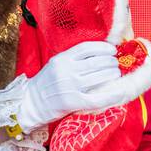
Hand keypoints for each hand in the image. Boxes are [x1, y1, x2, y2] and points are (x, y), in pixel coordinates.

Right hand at [14, 40, 150, 131]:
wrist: (31, 103)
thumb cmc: (46, 83)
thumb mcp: (56, 65)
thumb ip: (73, 60)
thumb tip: (99, 55)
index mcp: (62, 59)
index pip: (87, 48)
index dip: (103, 48)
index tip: (112, 50)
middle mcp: (66, 71)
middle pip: (96, 62)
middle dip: (111, 62)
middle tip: (116, 64)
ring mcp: (70, 87)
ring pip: (99, 77)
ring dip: (113, 74)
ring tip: (117, 74)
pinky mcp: (73, 102)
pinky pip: (97, 98)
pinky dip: (111, 95)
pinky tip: (119, 92)